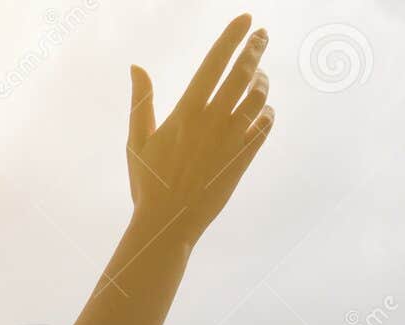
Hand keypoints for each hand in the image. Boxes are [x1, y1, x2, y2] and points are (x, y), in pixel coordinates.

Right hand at [126, 14, 273, 243]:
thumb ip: (141, 101)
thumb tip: (137, 66)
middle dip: (255, 48)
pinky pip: (264, 127)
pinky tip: (263, 111)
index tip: (246, 19)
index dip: (232, 38)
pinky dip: (267, 113)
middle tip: (263, 34)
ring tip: (259, 75)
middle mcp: (212, 122)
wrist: (168, 224)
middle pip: (242, 74)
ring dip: (262, 82)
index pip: (214, 64)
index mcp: (186, 113)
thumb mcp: (137, 141)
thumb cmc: (147, 184)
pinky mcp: (242, 159)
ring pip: (258, 98)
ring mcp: (230, 140)